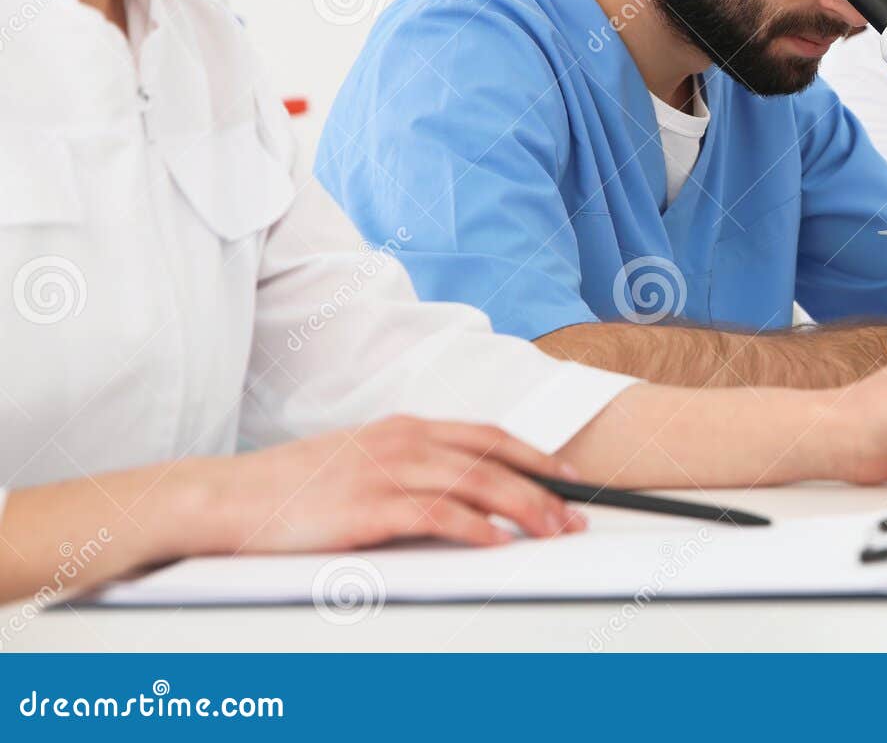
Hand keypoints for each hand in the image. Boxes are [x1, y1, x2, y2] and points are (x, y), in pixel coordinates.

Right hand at [196, 416, 587, 554]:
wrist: (227, 498)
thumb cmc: (292, 488)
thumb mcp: (361, 462)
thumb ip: (409, 467)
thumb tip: (457, 491)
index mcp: (404, 427)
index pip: (488, 435)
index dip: (535, 455)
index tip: (568, 477)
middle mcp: (403, 440)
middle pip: (494, 458)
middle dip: (543, 487)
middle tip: (574, 516)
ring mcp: (385, 470)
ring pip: (476, 483)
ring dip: (524, 509)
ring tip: (553, 532)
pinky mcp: (367, 506)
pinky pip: (436, 513)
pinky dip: (475, 527)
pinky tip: (497, 543)